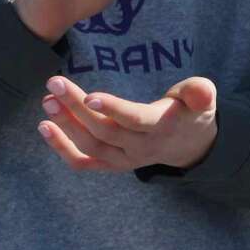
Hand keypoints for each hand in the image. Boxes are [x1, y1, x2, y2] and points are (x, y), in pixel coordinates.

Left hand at [37, 75, 217, 171]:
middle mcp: (141, 148)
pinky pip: (84, 162)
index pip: (134, 120)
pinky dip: (62, 148)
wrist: (190, 145)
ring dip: (66, 126)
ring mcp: (124, 160)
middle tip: (55, 84)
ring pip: (90, 147)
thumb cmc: (193, 111)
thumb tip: (201, 90)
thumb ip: (200, 92)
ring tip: (48, 102)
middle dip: (77, 108)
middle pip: (104, 130)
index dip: (113, 109)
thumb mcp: (204, 98)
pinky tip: (46, 128)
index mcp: (162, 127)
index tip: (90, 95)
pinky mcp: (112, 164)